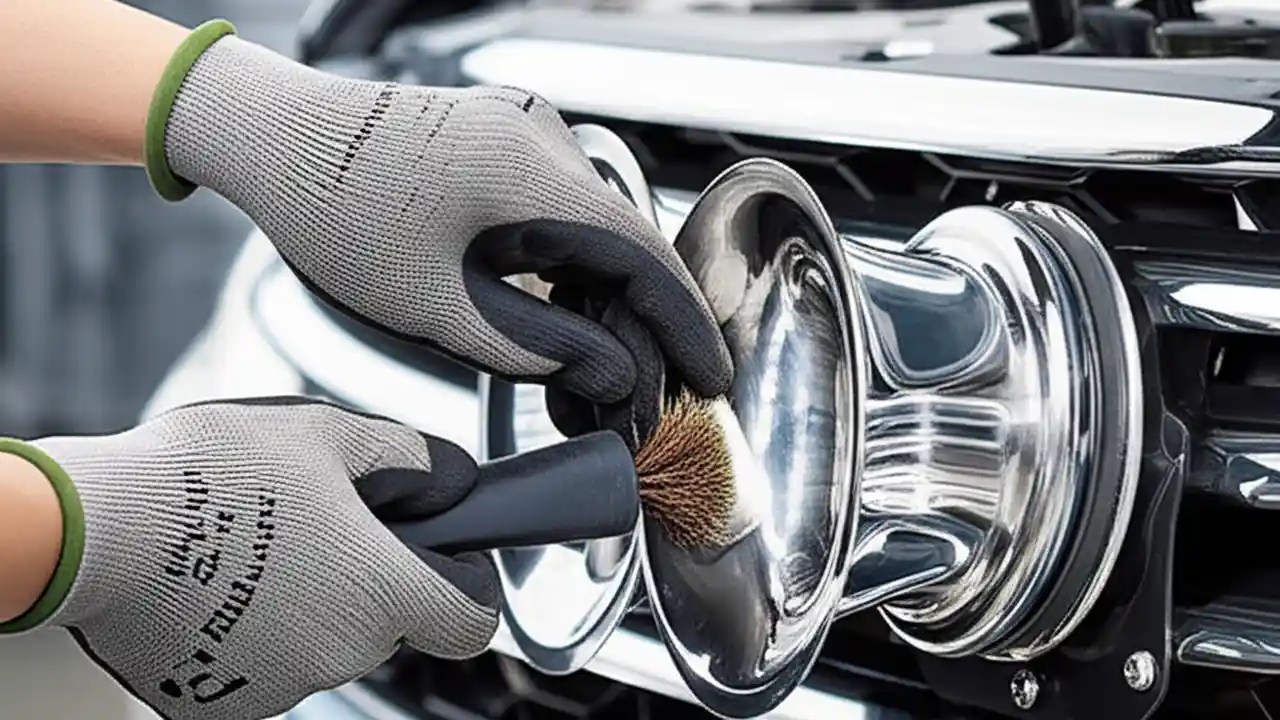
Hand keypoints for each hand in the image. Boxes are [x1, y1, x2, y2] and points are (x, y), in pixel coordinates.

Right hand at [23, 397, 496, 719]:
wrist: (97, 530)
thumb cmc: (217, 475)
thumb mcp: (332, 434)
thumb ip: (411, 457)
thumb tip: (451, 476)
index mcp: (383, 592)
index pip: (471, 620)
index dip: (465, 582)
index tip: (438, 552)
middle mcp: (344, 653)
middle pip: (387, 621)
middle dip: (365, 573)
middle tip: (316, 521)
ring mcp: (281, 686)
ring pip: (323, 640)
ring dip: (306, 599)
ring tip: (250, 545)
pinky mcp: (222, 703)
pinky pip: (263, 663)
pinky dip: (253, 630)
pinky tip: (216, 583)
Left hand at [160, 35, 731, 407]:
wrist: (275, 140)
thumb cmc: (338, 219)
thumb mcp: (437, 308)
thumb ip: (537, 349)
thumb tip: (614, 377)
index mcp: (532, 173)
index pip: (643, 257)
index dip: (684, 326)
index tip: (712, 380)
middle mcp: (544, 139)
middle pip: (624, 251)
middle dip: (636, 335)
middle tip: (633, 410)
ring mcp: (527, 134)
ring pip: (595, 237)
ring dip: (600, 310)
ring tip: (586, 390)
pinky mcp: (508, 143)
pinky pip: (562, 216)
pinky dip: (568, 276)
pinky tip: (562, 332)